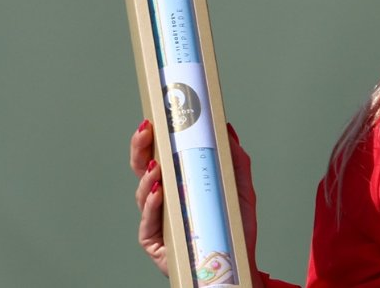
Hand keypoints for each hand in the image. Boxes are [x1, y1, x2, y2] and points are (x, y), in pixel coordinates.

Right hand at [130, 120, 264, 284]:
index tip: (153, 118)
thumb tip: (226, 129)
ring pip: (144, 195)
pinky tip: (160, 193)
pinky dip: (154, 206)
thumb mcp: (239, 186)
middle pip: (143, 170)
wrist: (235, 262)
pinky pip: (148, 223)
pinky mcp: (155, 243)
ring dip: (148, 177)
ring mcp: (157, 221)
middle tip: (147, 131)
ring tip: (157, 164)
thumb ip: (234, 158)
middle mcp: (163, 199)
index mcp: (178, 183)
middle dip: (140, 149)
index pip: (158, 156)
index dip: (151, 138)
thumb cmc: (232, 226)